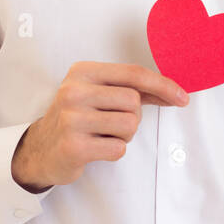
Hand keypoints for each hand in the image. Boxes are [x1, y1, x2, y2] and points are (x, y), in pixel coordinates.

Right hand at [12, 61, 188, 191]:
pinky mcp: (74, 146)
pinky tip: (95, 148)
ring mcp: (72, 119)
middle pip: (134, 102)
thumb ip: (133, 89)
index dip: (162, 85)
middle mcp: (74, 91)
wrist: (41, 149)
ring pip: (129, 125)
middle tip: (111, 123)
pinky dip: (114, 151)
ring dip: (124, 135)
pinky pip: (118, 148)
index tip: (182, 98)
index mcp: (82, 72)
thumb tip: (173, 92)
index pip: (133, 73)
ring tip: (102, 135)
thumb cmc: (77, 118)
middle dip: (133, 117)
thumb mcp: (98, 94)